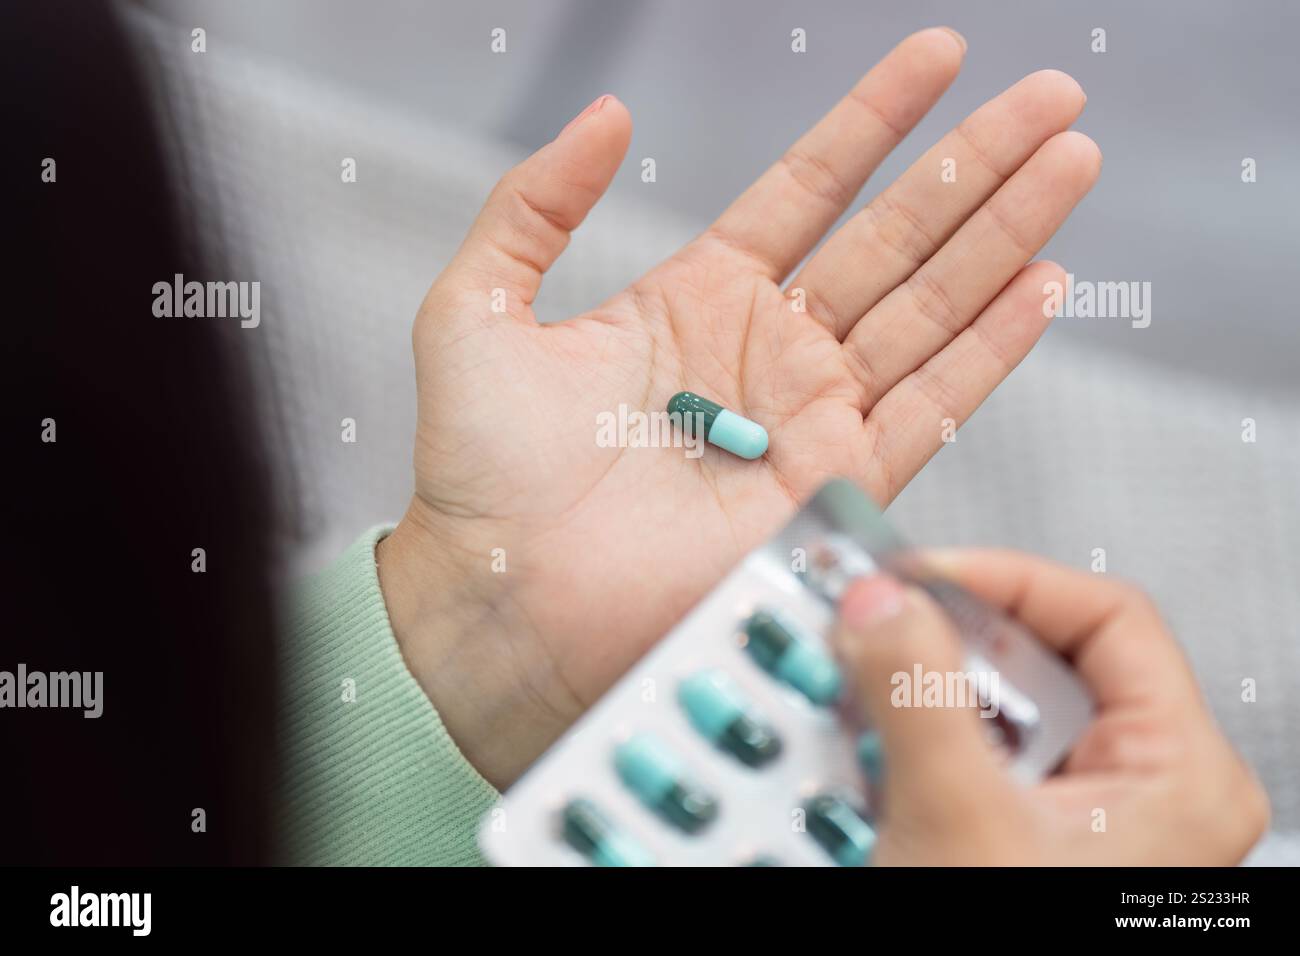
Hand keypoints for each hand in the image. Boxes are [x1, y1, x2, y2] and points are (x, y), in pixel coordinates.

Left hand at [378, 28, 1101, 786]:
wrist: (502, 597)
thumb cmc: (476, 475)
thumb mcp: (480, 308)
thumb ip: (534, 203)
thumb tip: (609, 115)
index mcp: (697, 302)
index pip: (809, 189)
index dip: (875, 121)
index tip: (937, 56)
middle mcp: (767, 356)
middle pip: (895, 238)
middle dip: (974, 164)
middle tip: (1050, 95)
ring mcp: (809, 420)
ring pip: (930, 306)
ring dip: (1005, 233)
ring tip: (1069, 160)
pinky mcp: (833, 488)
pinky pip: (930, 407)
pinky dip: (990, 348)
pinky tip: (1043, 285)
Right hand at [834, 552, 1269, 864]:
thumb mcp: (954, 821)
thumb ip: (913, 694)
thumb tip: (878, 601)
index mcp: (1179, 774)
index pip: (1104, 615)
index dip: (1004, 579)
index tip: (915, 575)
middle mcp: (1142, 788)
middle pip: (1038, 662)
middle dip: (938, 649)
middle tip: (869, 632)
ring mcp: (1080, 819)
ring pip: (990, 711)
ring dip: (910, 701)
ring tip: (854, 703)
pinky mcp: (1024, 841)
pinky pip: (964, 760)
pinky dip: (907, 749)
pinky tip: (864, 761)